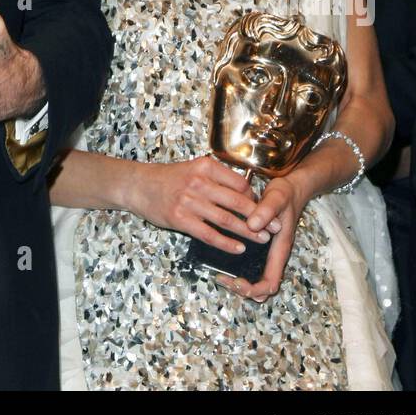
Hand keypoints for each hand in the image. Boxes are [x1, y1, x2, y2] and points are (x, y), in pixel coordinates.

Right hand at [126, 156, 279, 253]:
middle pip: (238, 202)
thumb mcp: (194, 168)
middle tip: (276, 227)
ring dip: (248, 232)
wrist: (139, 185)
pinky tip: (238, 249)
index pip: (240, 184)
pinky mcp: (181, 219)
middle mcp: (199, 182)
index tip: (265, 209)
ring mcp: (189, 202)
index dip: (256, 198)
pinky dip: (226, 243)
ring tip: (262, 240)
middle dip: (260, 217)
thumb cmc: (169, 178)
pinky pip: (209, 234)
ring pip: (226, 220)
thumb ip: (217, 178)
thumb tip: (245, 192)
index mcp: (206, 166)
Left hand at [217, 173, 306, 302]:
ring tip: (219, 274)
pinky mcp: (260, 247)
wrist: (291, 188)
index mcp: (280, 249)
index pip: (270, 283)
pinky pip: (250, 268)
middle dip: (242, 290)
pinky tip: (222, 260)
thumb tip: (252, 225)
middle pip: (261, 290)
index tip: (236, 280)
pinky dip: (237, 271)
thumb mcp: (277, 197)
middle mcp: (273, 256)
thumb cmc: (285, 194)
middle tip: (222, 278)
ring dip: (238, 284)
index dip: (253, 288)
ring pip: (255, 281)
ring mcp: (267, 253)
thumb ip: (266, 210)